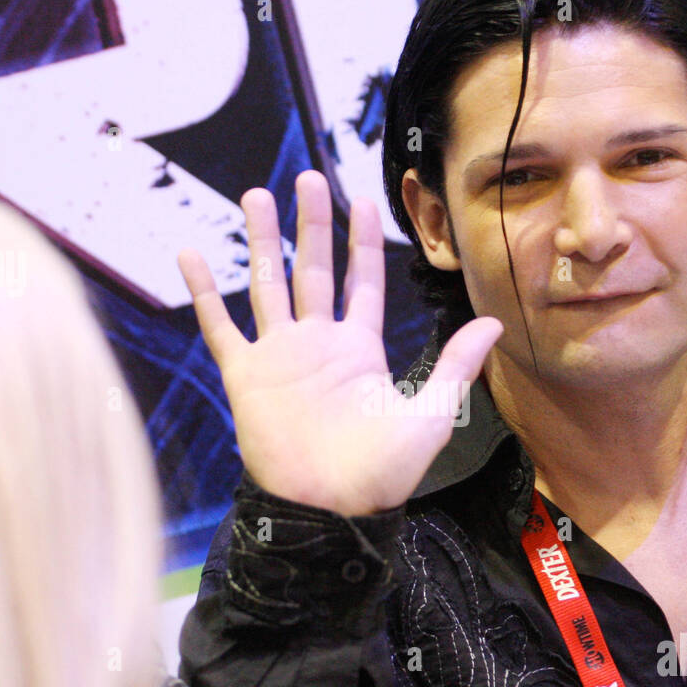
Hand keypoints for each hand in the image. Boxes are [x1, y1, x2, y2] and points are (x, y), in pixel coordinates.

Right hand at [179, 170, 500, 516]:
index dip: (362, 241)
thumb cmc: (382, 472)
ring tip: (255, 195)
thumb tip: (495, 322)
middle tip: (307, 178)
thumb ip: (456, 364)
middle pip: (313, 270)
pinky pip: (220, 326)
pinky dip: (205, 291)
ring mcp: (279, 356)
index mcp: (359, 349)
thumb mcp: (430, 413)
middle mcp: (317, 344)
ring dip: (261, 242)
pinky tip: (191, 254)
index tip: (363, 199)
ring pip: (267, 284)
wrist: (330, 508)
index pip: (360, 281)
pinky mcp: (246, 376)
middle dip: (311, 224)